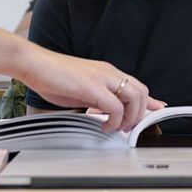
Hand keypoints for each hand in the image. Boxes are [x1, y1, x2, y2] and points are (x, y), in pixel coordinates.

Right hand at [17, 46, 162, 131]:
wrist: (34, 64)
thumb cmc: (53, 77)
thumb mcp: (81, 88)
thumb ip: (96, 98)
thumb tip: (106, 112)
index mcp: (107, 72)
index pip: (136, 85)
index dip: (149, 101)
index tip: (157, 109)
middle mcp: (108, 72)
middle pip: (141, 91)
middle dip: (139, 113)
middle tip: (127, 128)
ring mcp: (101, 78)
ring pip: (134, 97)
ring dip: (129, 118)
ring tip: (116, 128)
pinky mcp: (92, 86)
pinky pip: (115, 107)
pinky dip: (113, 121)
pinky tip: (103, 126)